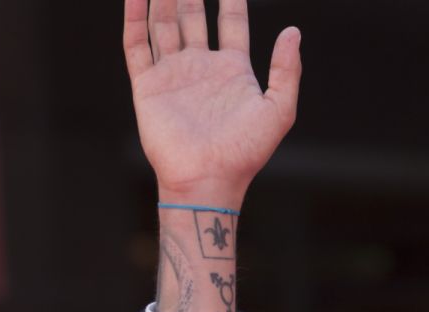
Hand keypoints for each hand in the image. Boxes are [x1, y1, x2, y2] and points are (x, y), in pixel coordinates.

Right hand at [123, 0, 301, 203]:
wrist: (209, 178)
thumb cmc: (246, 152)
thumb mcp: (279, 109)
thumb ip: (287, 70)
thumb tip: (293, 31)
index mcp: (233, 70)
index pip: (231, 22)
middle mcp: (201, 67)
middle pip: (193, 16)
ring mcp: (173, 74)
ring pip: (163, 24)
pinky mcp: (148, 86)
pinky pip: (137, 45)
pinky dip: (134, 19)